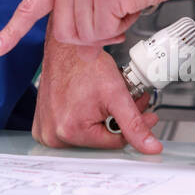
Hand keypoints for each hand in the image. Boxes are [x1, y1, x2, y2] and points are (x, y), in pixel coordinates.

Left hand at [0, 0, 194, 53]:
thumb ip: (88, 16)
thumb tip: (84, 54)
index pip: (33, 3)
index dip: (13, 29)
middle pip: (64, 33)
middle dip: (91, 36)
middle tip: (114, 18)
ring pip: (85, 36)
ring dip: (110, 31)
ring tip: (125, 4)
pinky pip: (104, 33)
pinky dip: (121, 27)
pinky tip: (131, 3)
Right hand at [33, 35, 161, 152]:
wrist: (66, 47)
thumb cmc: (83, 64)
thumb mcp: (116, 94)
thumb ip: (135, 124)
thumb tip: (150, 147)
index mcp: (70, 131)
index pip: (115, 142)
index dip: (134, 126)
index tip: (145, 115)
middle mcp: (53, 134)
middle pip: (101, 139)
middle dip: (119, 121)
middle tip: (131, 102)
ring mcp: (46, 129)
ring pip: (88, 134)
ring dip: (104, 119)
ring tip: (110, 100)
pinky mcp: (43, 123)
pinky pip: (72, 128)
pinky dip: (86, 118)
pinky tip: (92, 103)